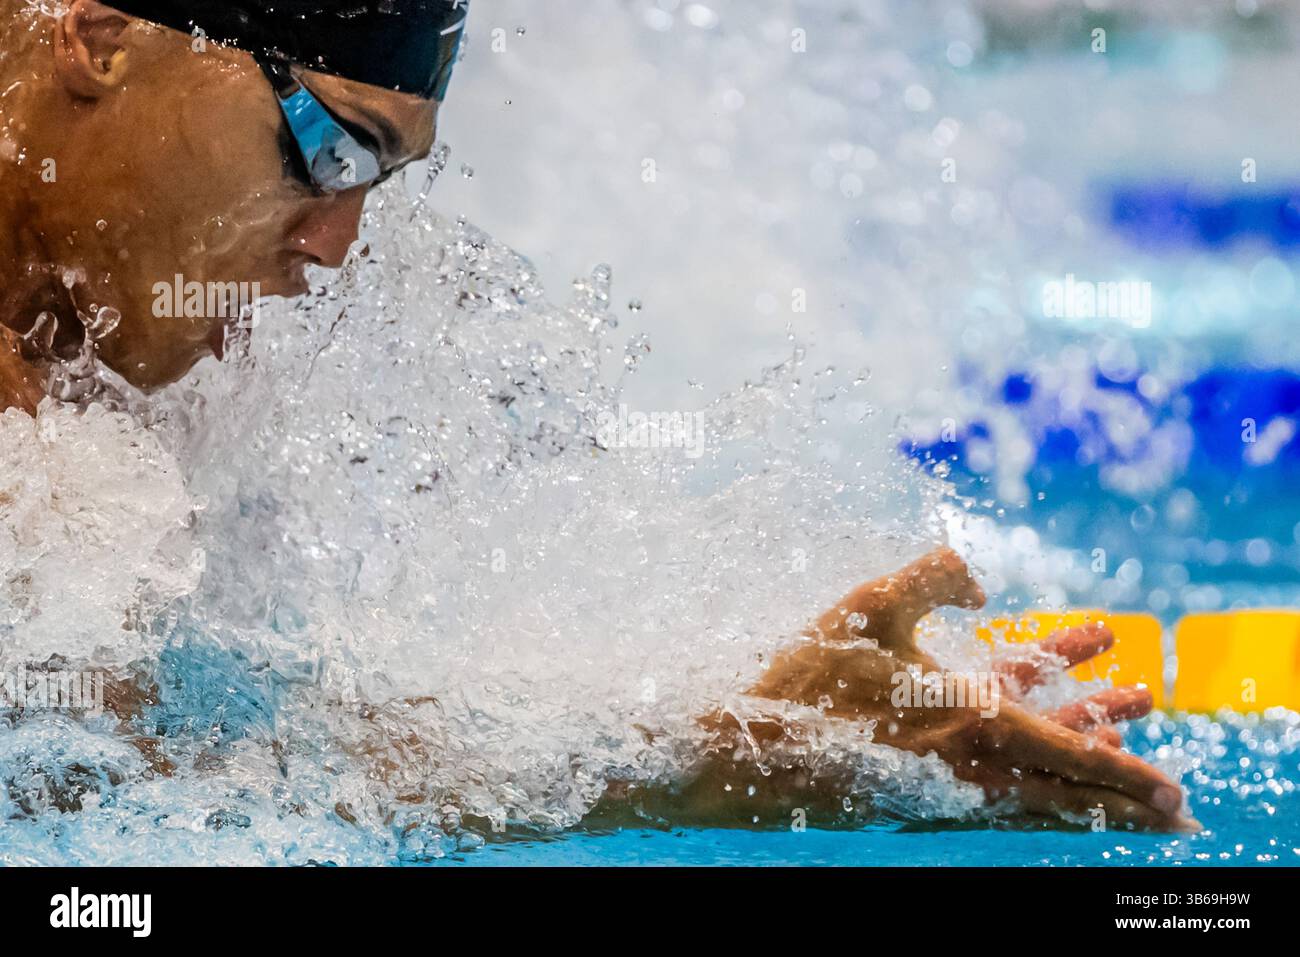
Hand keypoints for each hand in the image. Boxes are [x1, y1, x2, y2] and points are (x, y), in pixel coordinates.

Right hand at [710, 547, 1197, 831]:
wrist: (752, 754)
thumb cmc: (810, 681)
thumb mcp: (871, 606)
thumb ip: (934, 574)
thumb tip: (982, 581)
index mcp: (970, 724)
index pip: (1072, 757)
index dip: (1127, 775)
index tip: (1174, 795)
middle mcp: (971, 764)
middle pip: (1067, 787)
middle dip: (1124, 787)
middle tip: (1176, 803)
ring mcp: (948, 781)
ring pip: (1036, 781)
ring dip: (1084, 761)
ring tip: (1126, 721)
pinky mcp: (922, 783)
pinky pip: (996, 780)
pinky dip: (1031, 765)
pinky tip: (1035, 729)